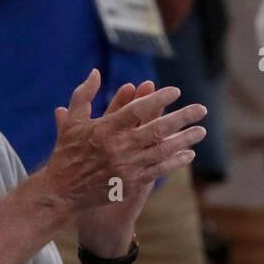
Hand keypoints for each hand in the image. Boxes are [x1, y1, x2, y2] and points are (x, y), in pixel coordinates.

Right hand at [38, 70, 205, 242]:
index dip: (157, 99)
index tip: (175, 91)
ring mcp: (126, 166)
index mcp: (103, 129)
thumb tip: (96, 72)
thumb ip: (83, 95)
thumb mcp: (71, 122)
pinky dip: (175, 161)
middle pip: (157, 129)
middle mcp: (117, 147)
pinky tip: (188, 154)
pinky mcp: (131, 183)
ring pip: (162, 150)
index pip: (137, 110)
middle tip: (201, 109)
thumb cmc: (66, 153)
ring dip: (185, 139)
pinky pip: (159, 170)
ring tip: (201, 131)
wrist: (62, 190)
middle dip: (182, 117)